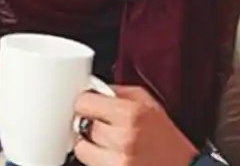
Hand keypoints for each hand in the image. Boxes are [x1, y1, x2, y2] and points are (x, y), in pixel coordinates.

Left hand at [73, 85, 196, 165]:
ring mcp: (119, 161)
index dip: (85, 104)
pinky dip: (97, 161)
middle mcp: (123, 138)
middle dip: (89, 125)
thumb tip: (89, 88)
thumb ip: (115, 91)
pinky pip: (90, 164)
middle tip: (106, 127)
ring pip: (81, 148)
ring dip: (90, 146)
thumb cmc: (166, 137)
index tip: (90, 106)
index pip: (82, 102)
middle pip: (80, 125)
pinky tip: (114, 157)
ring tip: (111, 145)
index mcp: (131, 114)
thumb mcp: (147, 102)